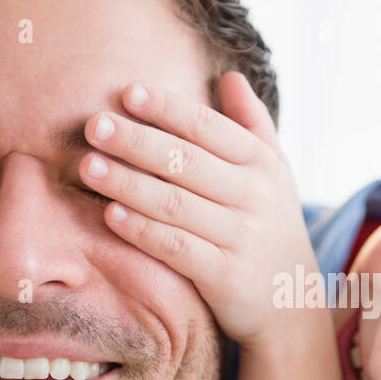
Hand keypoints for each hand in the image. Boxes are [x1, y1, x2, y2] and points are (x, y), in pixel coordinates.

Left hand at [79, 72, 318, 349]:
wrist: (293, 304)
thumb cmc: (272, 228)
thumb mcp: (275, 174)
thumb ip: (252, 124)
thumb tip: (230, 76)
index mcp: (262, 164)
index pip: (209, 127)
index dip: (168, 109)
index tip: (127, 92)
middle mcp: (255, 196)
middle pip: (187, 161)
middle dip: (137, 141)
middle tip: (93, 125)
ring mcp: (242, 237)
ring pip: (176, 204)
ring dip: (128, 183)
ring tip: (88, 166)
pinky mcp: (225, 276)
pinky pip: (177, 248)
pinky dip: (143, 231)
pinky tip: (110, 215)